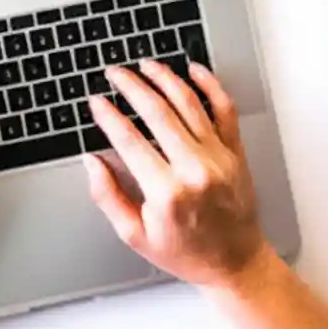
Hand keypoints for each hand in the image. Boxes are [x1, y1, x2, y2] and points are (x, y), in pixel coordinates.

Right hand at [82, 59, 270, 289]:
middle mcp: (195, 169)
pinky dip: (210, 85)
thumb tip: (92, 161)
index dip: (108, 116)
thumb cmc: (186, 253)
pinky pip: (224, 109)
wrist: (235, 263)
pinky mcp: (235, 153)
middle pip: (158, 112)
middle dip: (132, 86)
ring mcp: (218, 158)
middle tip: (115, 73)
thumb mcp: (135, 235)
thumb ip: (108, 196)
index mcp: (167, 192)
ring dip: (165, 78)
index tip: (97, 102)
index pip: (129, 140)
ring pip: (189, 104)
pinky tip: (194, 70)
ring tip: (146, 65)